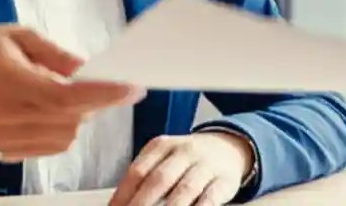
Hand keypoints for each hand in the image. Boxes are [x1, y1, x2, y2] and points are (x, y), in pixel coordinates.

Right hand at [0, 25, 144, 160]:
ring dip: (80, 116)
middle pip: (69, 118)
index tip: (131, 87)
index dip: (100, 93)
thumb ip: (53, 52)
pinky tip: (57, 110)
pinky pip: (54, 146)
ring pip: (65, 136)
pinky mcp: (9, 152)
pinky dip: (65, 128)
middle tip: (109, 84)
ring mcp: (6, 138)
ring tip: (70, 94)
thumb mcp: (17, 36)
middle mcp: (5, 115)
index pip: (62, 95)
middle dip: (96, 101)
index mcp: (7, 80)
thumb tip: (84, 68)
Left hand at [109, 132, 254, 205]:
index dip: (123, 195)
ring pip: (184, 190)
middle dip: (141, 204)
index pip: (138, 171)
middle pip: (159, 179)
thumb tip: (117, 205)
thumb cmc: (186, 161)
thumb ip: (143, 178)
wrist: (228, 148)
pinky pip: (209, 199)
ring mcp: (205, 165)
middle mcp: (184, 151)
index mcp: (162, 145)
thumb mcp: (164, 158)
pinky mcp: (224, 181)